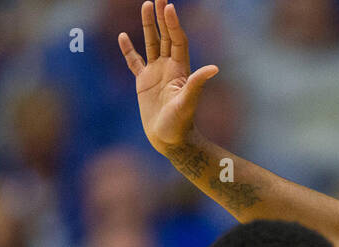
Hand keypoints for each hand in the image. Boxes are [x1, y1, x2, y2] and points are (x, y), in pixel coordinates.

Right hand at [118, 0, 217, 153]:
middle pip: (165, 36)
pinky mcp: (143, 83)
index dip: (173, 24)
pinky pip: (134, 62)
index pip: (177, 40)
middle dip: (162, 17)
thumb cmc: (181, 124)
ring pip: (151, 44)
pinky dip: (129, 50)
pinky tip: (123, 36)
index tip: (168, 7)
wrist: (170, 140)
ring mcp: (155, 74)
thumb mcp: (188, 103)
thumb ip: (197, 84)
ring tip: (145, 5)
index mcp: (180, 70)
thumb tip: (214, 68)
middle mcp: (168, 68)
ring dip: (148, 26)